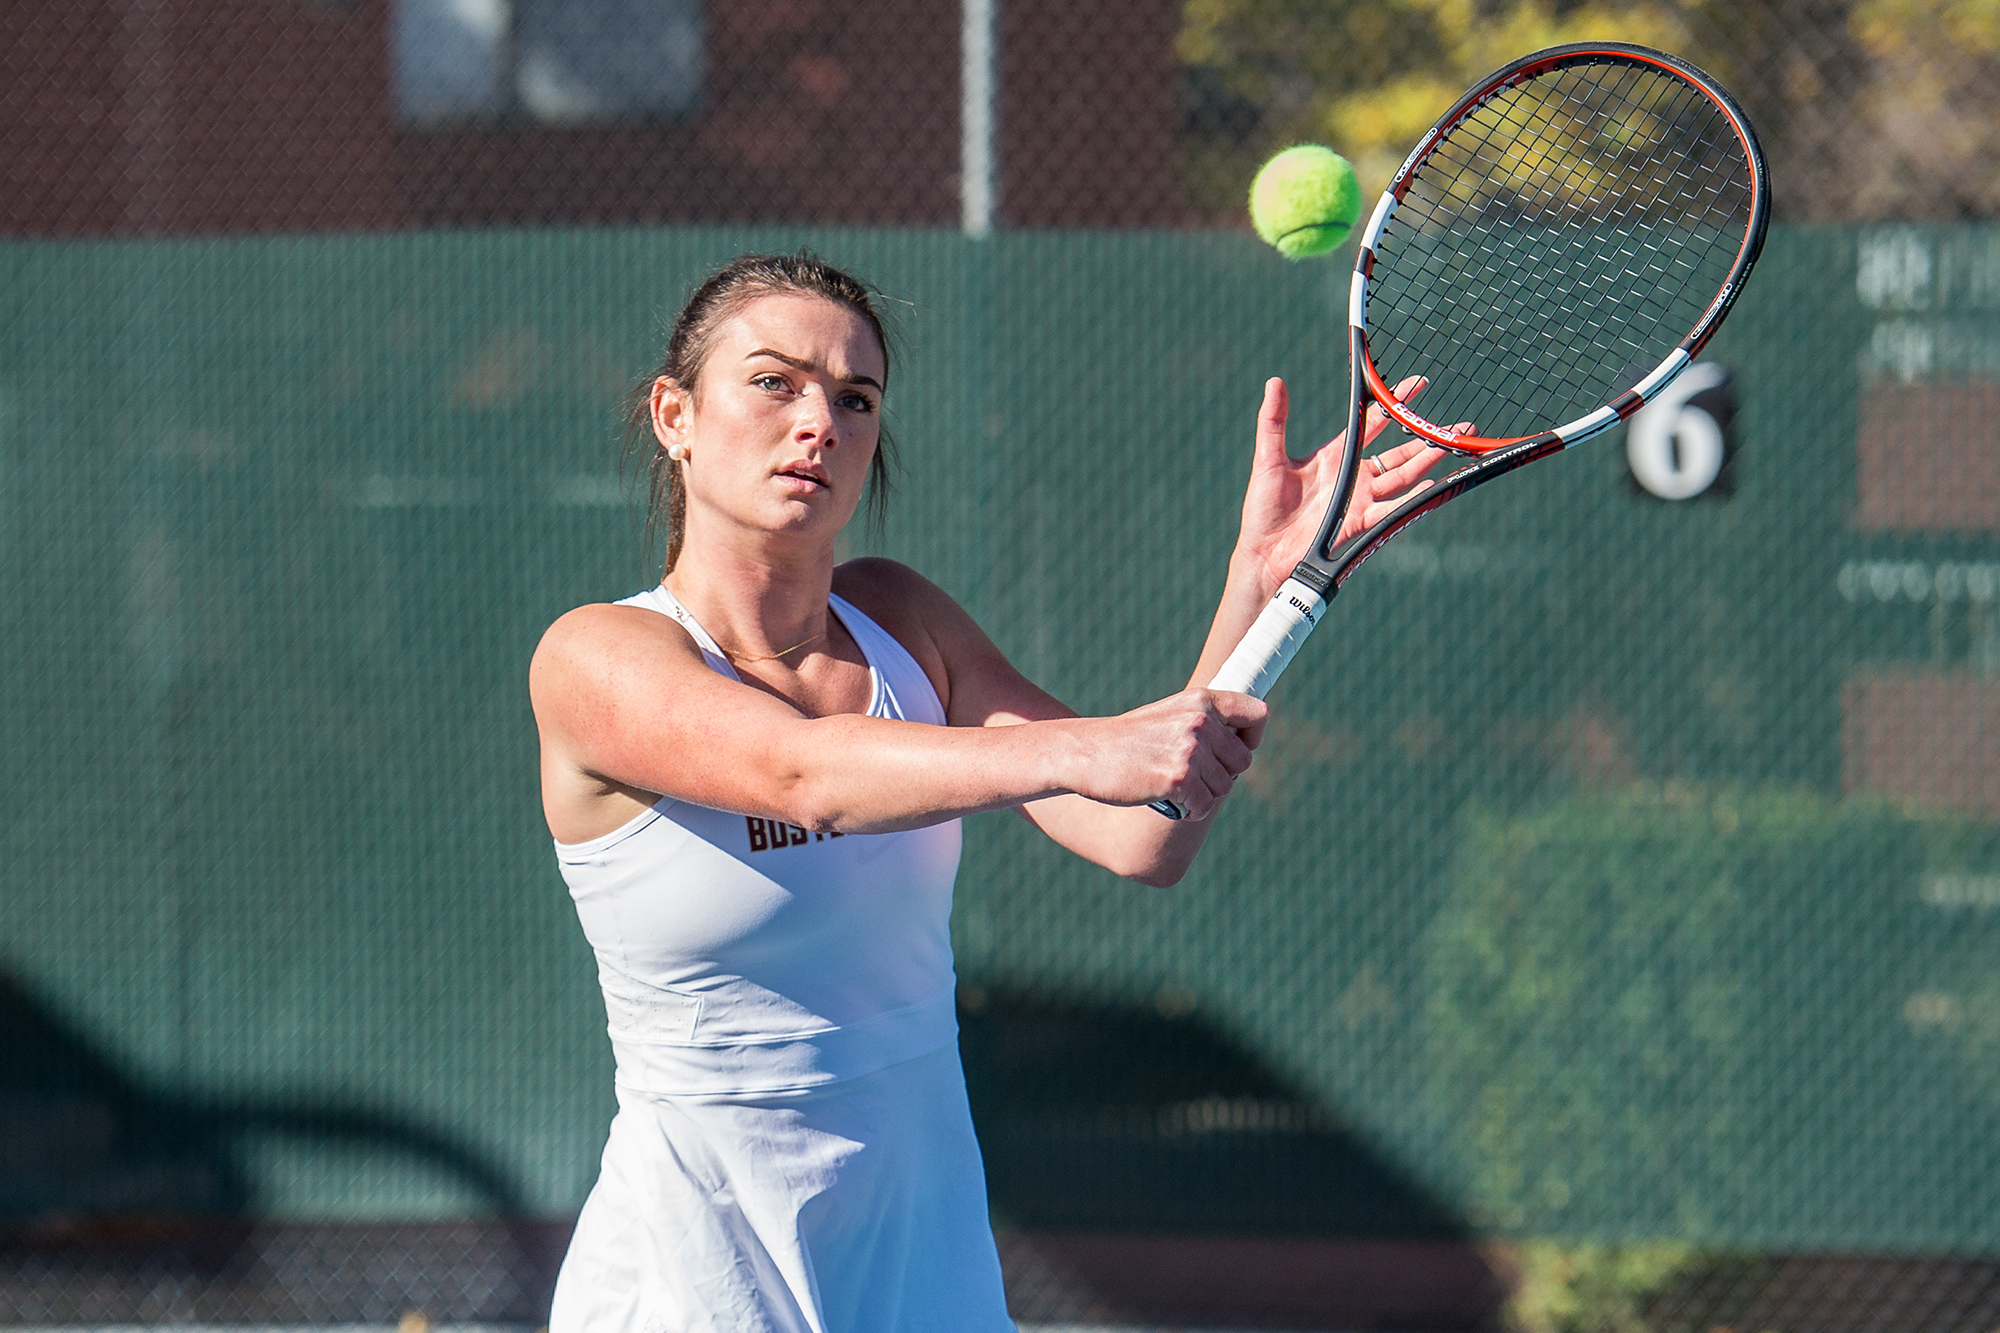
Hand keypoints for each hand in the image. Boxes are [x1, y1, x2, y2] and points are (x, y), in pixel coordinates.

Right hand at [1068, 689, 1267, 819]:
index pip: (1258, 714)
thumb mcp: (1168, 715)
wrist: (1084, 754)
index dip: (1252, 738)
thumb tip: (1244, 744)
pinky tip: (1170, 804)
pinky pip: (1205, 806)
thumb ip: (1204, 722)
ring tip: (1175, 789)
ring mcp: (1189, 750)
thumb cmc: (1128, 741)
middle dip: (1222, 776)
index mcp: (1200, 701)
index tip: (1234, 750)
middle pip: (1243, 761)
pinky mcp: (1178, 779)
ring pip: (1225, 787)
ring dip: (1203, 796)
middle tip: (1191, 777)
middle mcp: (1199, 721)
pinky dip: (1191, 811)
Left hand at [1232, 377, 1452, 595]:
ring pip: (1403, 476)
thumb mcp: (1269, 457)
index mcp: (1336, 456)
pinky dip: (1411, 500)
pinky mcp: (1358, 522)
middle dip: (1429, 438)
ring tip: (1454, 445)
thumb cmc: (1264, 508)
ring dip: (1429, 461)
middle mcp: (1354, 476)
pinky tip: (1431, 487)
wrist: (1262, 552)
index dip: (1396, 403)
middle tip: (1458, 427)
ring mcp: (1360, 499)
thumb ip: (1273, 420)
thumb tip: (1275, 382)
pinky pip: (1390, 509)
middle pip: (1400, 452)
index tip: (1419, 384)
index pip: (1374, 423)